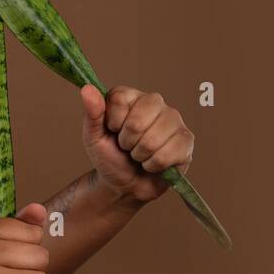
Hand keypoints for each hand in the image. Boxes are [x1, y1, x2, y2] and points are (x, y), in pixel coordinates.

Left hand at [80, 84, 193, 206]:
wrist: (124, 185)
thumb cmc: (109, 157)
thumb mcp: (93, 137)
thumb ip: (92, 113)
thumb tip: (88, 89)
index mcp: (130, 96)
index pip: (120, 99)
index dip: (113, 123)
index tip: (113, 131)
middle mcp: (154, 102)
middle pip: (137, 122)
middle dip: (127, 143)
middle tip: (127, 147)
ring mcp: (173, 119)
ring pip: (153, 140)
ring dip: (140, 156)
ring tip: (139, 155)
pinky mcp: (186, 139)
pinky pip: (168, 154)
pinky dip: (154, 165)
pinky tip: (153, 163)